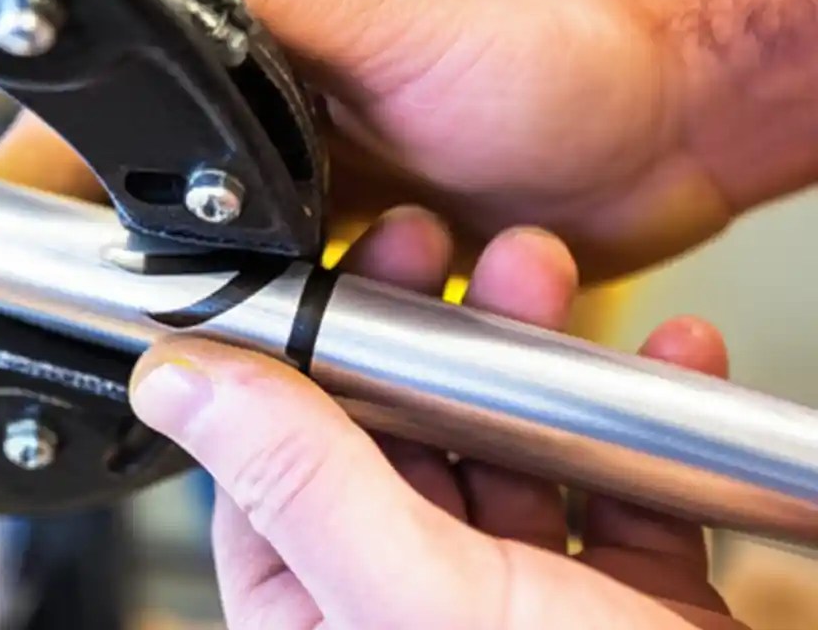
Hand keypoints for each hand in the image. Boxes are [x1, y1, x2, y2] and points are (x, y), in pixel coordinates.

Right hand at [0, 0, 817, 281]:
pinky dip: (354, 315)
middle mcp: (272, 103)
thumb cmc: (554, 27)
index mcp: (243, 22)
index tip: (91, 246)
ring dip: (301, 300)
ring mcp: (325, 177)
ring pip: (248, 278)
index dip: (78, 186)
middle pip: (167, 218)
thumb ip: (242, 0)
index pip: (107, 116)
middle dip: (202, 265)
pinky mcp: (377, 237)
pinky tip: (407, 286)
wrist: (679, 104)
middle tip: (278, 268)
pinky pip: (328, 305)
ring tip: (389, 259)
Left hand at [128, 208, 744, 628]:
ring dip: (531, 360)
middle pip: (397, 443)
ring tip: (541, 278)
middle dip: (425, 337)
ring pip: (505, 453)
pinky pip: (618, 495)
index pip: (277, 466)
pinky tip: (665, 361)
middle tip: (440, 252)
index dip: (301, 359)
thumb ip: (302, 485)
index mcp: (324, 623)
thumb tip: (181, 379)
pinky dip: (644, 427)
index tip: (333, 277)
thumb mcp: (419, 602)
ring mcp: (520, 608)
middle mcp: (412, 613)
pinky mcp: (622, 605)